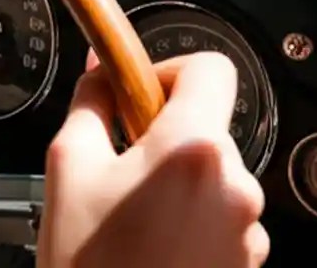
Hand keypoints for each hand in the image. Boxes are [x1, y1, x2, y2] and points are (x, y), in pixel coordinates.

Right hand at [37, 51, 267, 267]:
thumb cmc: (90, 265)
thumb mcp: (68, 168)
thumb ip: (90, 105)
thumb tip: (101, 72)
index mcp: (192, 148)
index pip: (210, 68)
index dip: (169, 69)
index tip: (137, 93)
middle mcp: (236, 184)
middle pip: (207, 126)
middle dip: (163, 136)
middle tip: (116, 167)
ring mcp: (248, 228)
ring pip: (213, 175)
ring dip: (176, 182)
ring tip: (129, 217)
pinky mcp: (247, 260)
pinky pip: (221, 217)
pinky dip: (190, 219)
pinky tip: (150, 245)